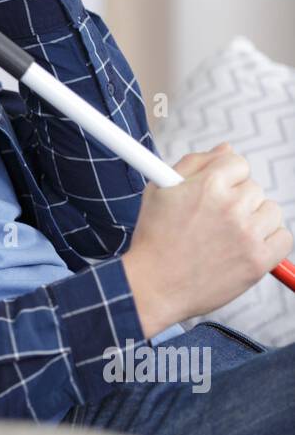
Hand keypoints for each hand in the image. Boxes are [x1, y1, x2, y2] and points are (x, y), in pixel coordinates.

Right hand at [122, 143, 292, 337]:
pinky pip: (284, 238)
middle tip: (215, 221)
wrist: (152, 286)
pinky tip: (247, 248)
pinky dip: (271, 242)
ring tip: (229, 237)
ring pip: (271, 211)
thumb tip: (226, 149)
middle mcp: (231, 205)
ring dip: (255, 220)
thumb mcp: (160, 190)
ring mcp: (247, 234)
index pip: (238, 163)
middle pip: (254, 188)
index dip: (226, 178)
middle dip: (237, 201)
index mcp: (208, 184)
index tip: (216, 194)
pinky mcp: (258, 261)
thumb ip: (195, 162)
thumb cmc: (153, 239)